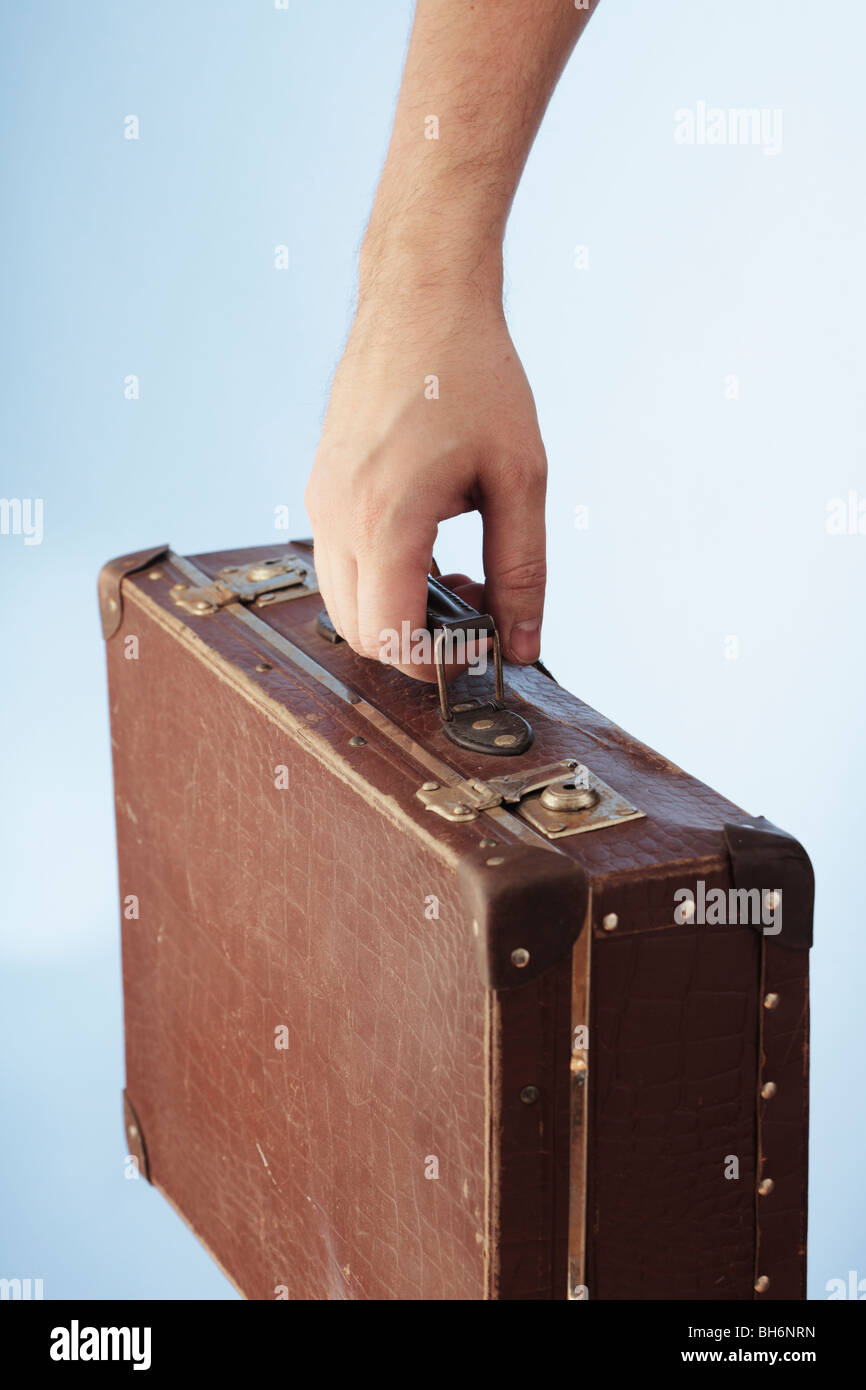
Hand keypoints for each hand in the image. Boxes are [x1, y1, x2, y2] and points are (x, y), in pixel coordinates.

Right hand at [305, 271, 546, 682]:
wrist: (420, 298)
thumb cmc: (471, 373)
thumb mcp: (520, 478)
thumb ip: (523, 570)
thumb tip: (523, 642)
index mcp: (386, 519)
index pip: (390, 638)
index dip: (436, 662)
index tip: (482, 643)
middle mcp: (337, 517)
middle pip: (361, 632)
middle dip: (418, 643)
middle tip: (477, 610)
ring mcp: (321, 501)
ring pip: (344, 601)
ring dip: (398, 610)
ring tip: (459, 572)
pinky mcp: (321, 487)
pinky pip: (340, 562)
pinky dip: (380, 577)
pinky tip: (430, 543)